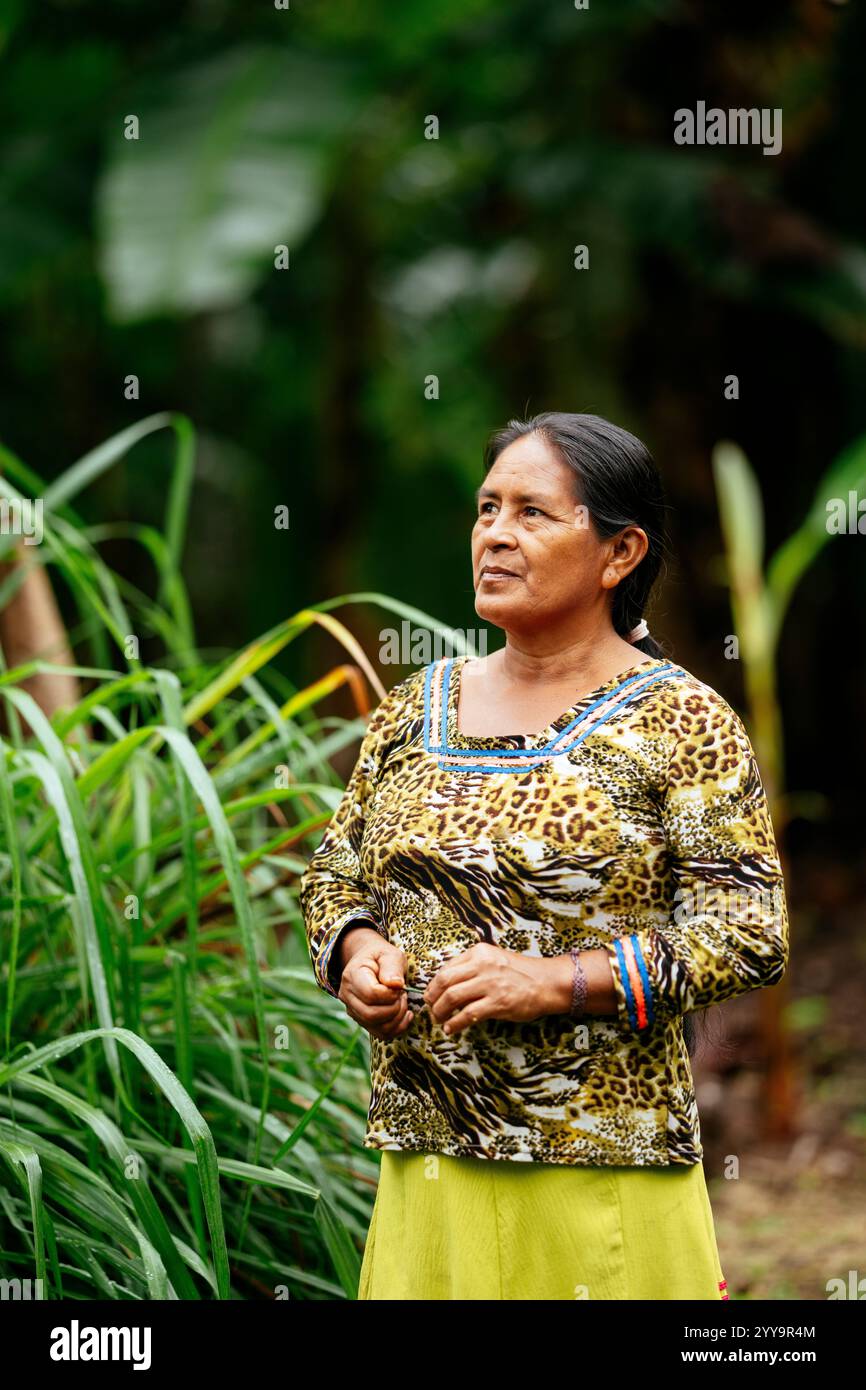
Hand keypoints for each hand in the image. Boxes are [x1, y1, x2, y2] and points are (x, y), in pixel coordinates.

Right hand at [338, 930, 414, 1040]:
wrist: (370, 962)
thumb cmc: (381, 957)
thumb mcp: (389, 954)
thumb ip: (392, 967)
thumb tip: (396, 985)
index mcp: (352, 976)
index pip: (371, 994)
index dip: (391, 994)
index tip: (400, 985)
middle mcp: (347, 996)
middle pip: (371, 1014)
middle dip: (395, 1008)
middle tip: (403, 995)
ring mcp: (352, 1010)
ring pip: (376, 1027)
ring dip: (397, 1018)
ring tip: (403, 1002)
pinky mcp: (362, 1021)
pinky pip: (381, 1034)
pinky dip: (397, 1028)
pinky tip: (405, 1014)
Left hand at [423, 942, 547, 1035]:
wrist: (547, 983)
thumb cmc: (520, 973)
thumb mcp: (494, 960)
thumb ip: (472, 967)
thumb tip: (446, 984)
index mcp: (479, 952)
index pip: (446, 967)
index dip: (434, 985)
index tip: (431, 995)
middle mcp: (482, 965)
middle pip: (444, 981)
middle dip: (432, 998)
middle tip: (430, 1009)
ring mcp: (490, 984)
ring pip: (451, 997)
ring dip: (440, 1012)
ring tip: (439, 1020)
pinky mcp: (497, 1002)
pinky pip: (467, 1014)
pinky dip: (454, 1024)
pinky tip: (451, 1029)